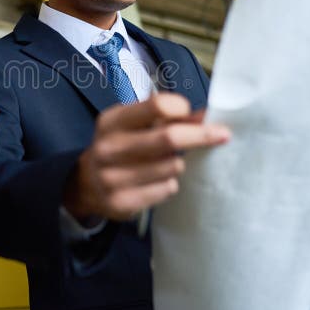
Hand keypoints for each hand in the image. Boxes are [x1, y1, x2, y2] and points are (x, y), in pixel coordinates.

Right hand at [64, 93, 229, 221]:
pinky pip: (166, 189)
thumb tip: (207, 116)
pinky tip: (157, 181)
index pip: (156, 106)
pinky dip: (169, 184)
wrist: (86, 184)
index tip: (190, 113)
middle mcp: (108, 147)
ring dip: (178, 164)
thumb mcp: (133, 125)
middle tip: (224, 135)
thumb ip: (167, 118)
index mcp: (112, 121)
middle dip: (201, 136)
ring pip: (172, 167)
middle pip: (169, 138)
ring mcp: (112, 177)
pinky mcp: (122, 203)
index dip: (181, 108)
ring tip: (166, 163)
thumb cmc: (120, 146)